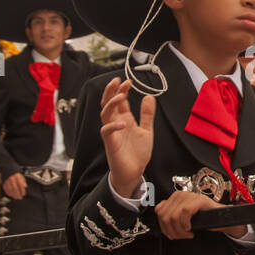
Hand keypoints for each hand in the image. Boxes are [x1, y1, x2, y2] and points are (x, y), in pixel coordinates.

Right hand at [3, 173, 27, 199]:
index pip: (20, 184)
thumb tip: (25, 186)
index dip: (22, 190)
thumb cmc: (16, 175)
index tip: (23, 194)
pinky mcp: (4, 183)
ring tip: (16, 197)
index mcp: (17, 176)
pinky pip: (6, 189)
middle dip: (18, 194)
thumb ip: (23, 181)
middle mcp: (11, 178)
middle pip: (15, 188)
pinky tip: (11, 195)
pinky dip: (8, 193)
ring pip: (10, 189)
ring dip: (13, 194)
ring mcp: (7, 181)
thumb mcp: (21, 176)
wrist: (8, 171)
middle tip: (20, 197)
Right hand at [100, 78, 153, 196]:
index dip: (122, 89)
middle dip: (111, 91)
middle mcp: (116, 123)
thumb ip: (147, 115)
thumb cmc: (137, 153)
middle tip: (118, 81)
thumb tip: (149, 97)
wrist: (134, 172)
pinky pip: (106, 131)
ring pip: (105, 114)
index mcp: (124, 119)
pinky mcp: (110, 143)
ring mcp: (112, 132)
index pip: (120, 100)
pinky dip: (113, 126)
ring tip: (120, 96)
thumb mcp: (147, 131)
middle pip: (108, 103)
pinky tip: (123, 123)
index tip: (128, 81)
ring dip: (111, 104)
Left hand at [154, 189, 244, 239]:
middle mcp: (180, 194)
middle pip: (165, 216)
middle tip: (181, 236)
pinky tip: (190, 228)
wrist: (220, 218)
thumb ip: (171, 215)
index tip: (171, 234)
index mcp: (175, 197)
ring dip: (179, 230)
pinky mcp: (199, 200)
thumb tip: (161, 221)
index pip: (159, 211)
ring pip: (173, 216)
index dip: (163, 227)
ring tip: (187, 234)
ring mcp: (190, 196)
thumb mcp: (182, 217)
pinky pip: (185, 212)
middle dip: (172, 231)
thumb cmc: (202, 218)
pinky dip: (186, 224)